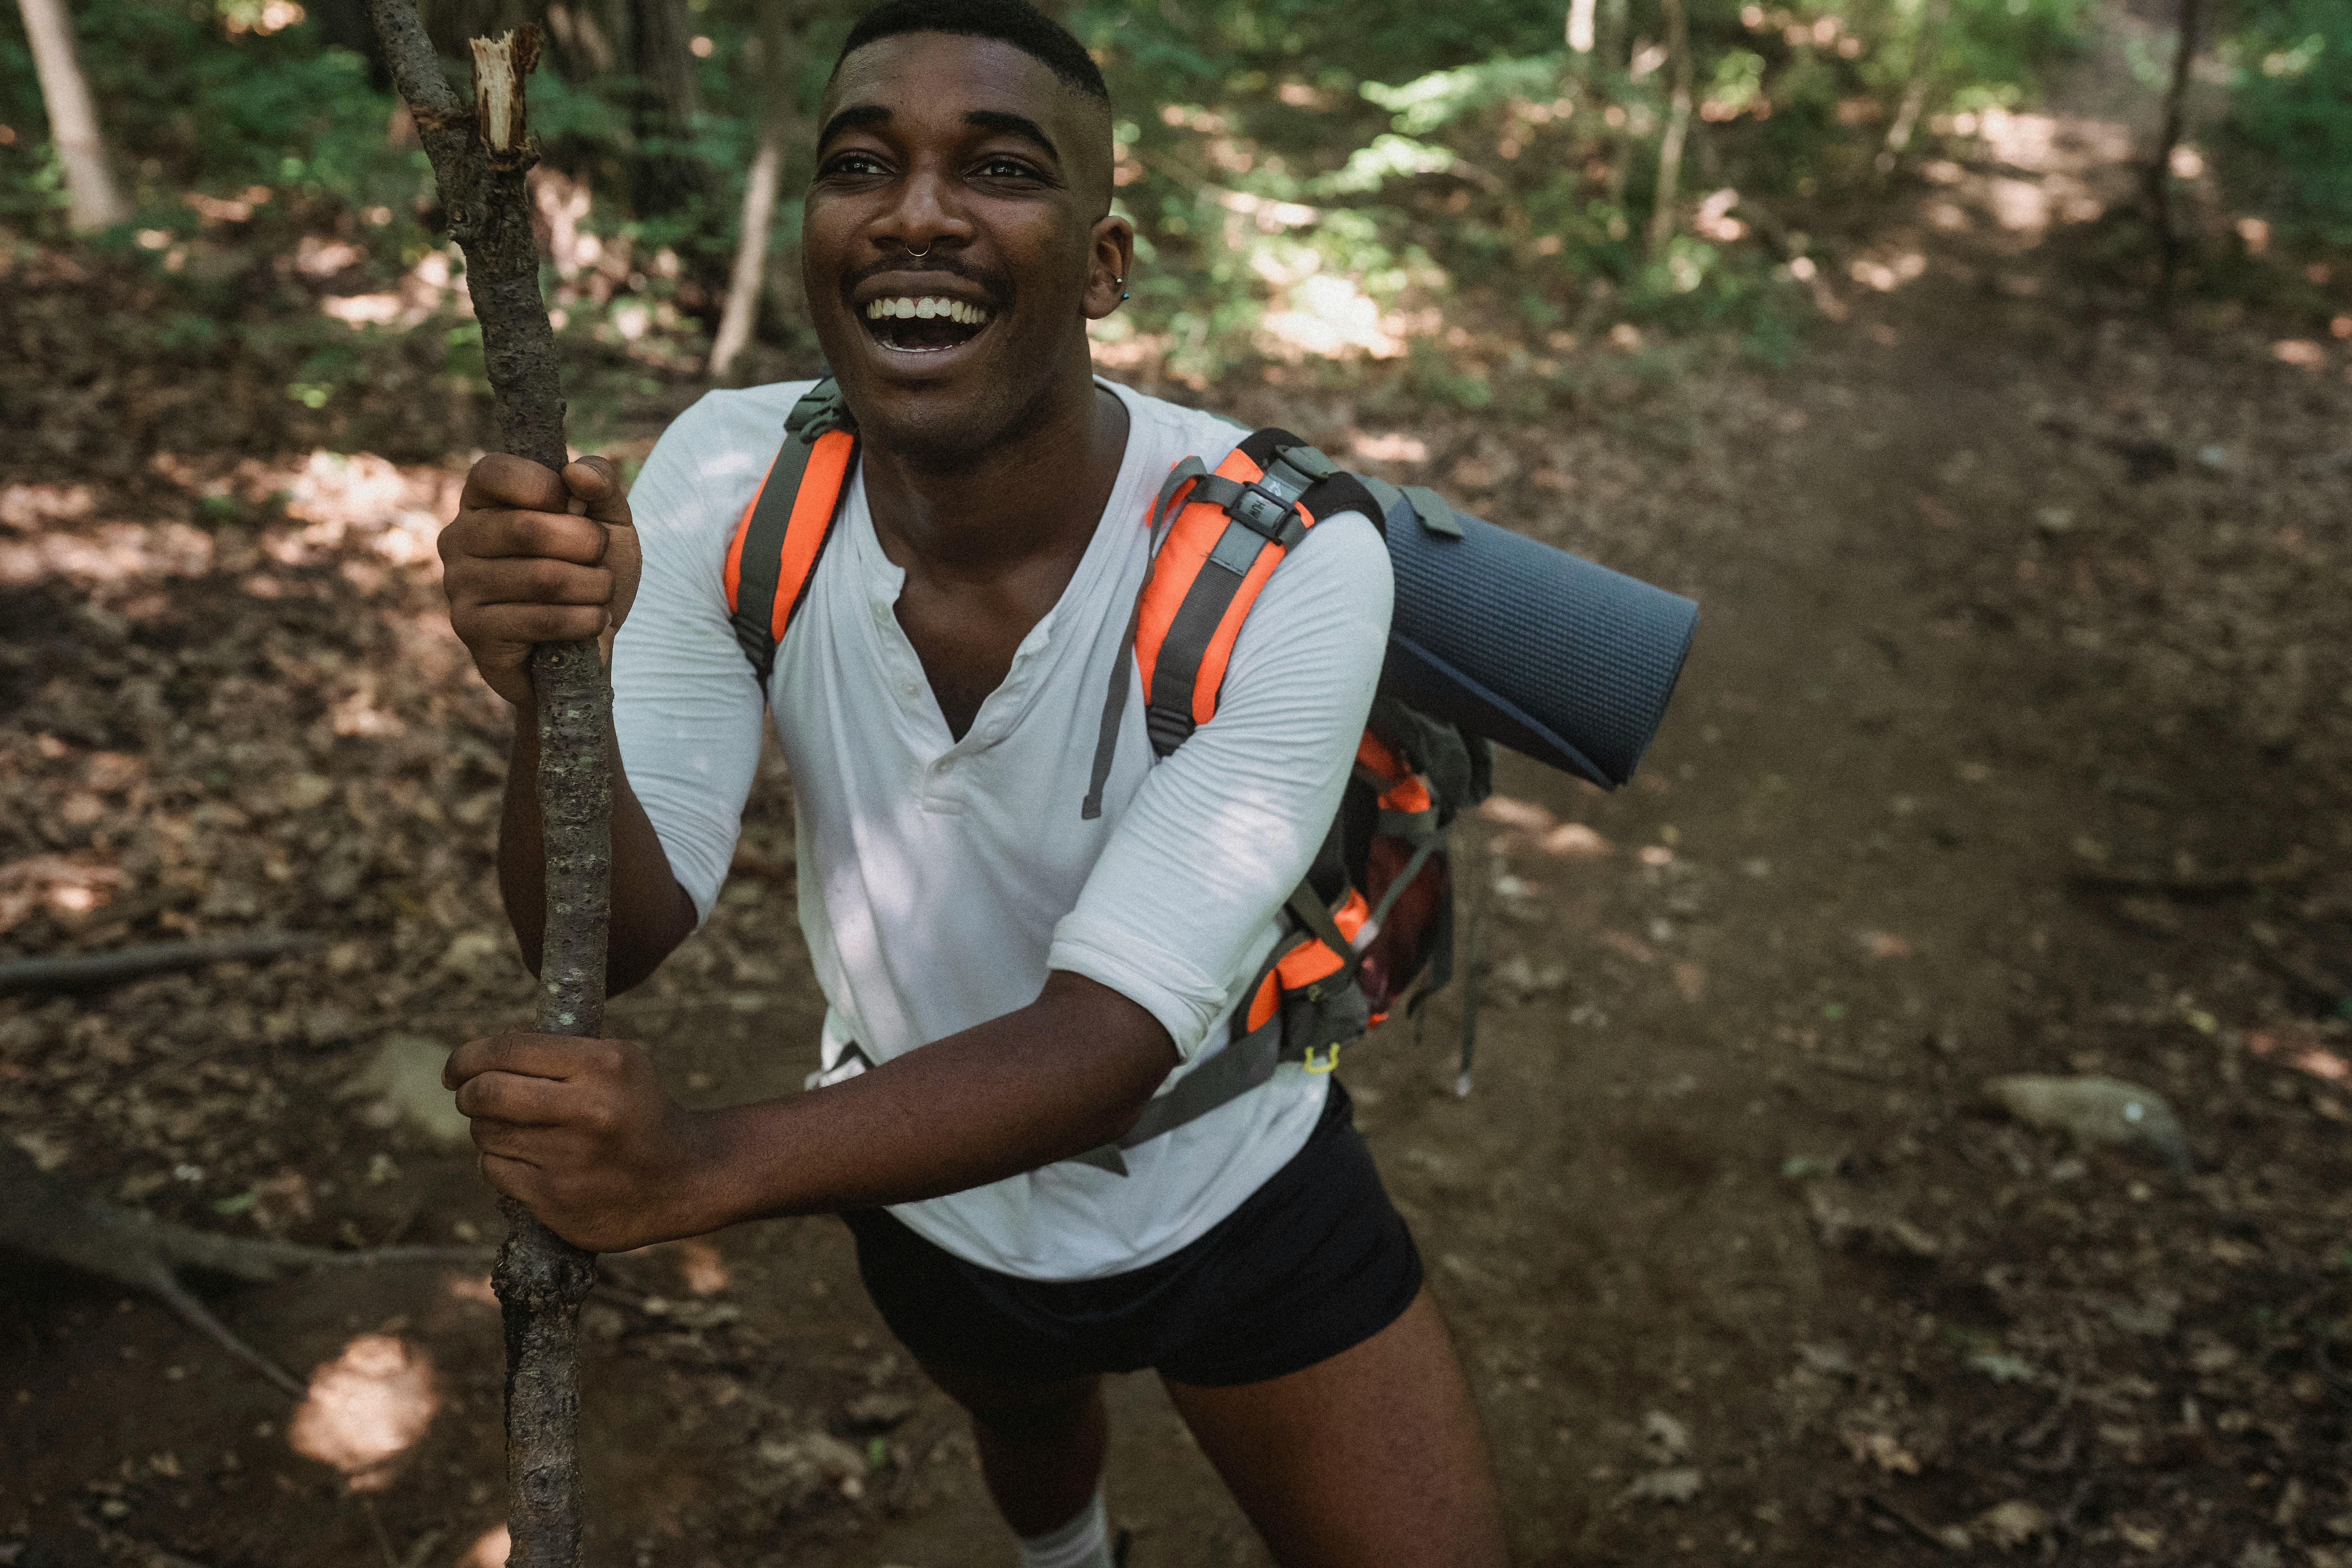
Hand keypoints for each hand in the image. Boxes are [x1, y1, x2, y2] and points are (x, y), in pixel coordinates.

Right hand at [440, 453, 638, 705]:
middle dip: (586, 544)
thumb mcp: (609, 521)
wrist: (588, 641)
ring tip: (602, 592)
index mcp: (482, 500)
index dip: (546, 486)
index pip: (494, 471)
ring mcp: (458, 584)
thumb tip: (576, 472)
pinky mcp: (470, 628)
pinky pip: (539, 619)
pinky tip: (595, 620)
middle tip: (601, 560)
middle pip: (525, 528)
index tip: (575, 507)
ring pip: (540, 577)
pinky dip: (583, 620)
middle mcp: (458, 537)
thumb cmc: (590, 571)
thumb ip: (601, 484)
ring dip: (592, 586)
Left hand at [445, 1031, 732, 1251]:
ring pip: (485, 1134)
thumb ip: (559, 1051)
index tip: (455, 1068)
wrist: (685, 1178)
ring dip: (488, 1129)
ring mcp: (571, 1159)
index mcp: (604, 1065)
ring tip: (517, 1130)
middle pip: (485, 1093)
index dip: (466, 1057)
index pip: (507, 1049)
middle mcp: (589, 1110)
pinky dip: (499, 1162)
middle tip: (472, 1096)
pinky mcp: (556, 1200)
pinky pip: (495, 1171)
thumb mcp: (619, 1063)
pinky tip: (530, 1161)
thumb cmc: (640, 1111)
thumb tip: (485, 1053)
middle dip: (467, 1094)